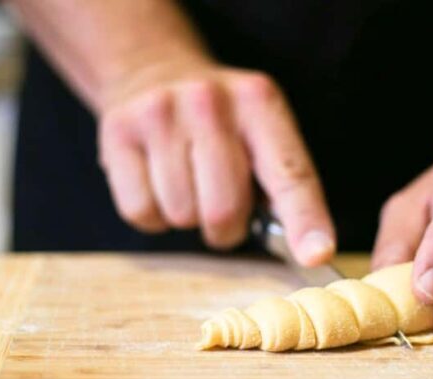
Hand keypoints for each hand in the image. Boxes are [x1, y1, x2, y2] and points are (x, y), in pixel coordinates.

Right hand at [98, 60, 334, 265]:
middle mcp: (209, 102)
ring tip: (188, 183)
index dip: (305, 220)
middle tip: (222, 207)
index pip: (289, 173)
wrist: (153, 69)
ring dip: (189, 218)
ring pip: (181, 215)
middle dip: (226, 228)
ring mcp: (158, 114)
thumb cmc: (221, 121)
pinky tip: (158, 183)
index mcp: (260, 103)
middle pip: (224, 210)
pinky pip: (142, 212)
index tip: (316, 255)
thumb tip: (306, 247)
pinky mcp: (117, 133)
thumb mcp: (262, 131)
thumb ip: (283, 182)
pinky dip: (154, 216)